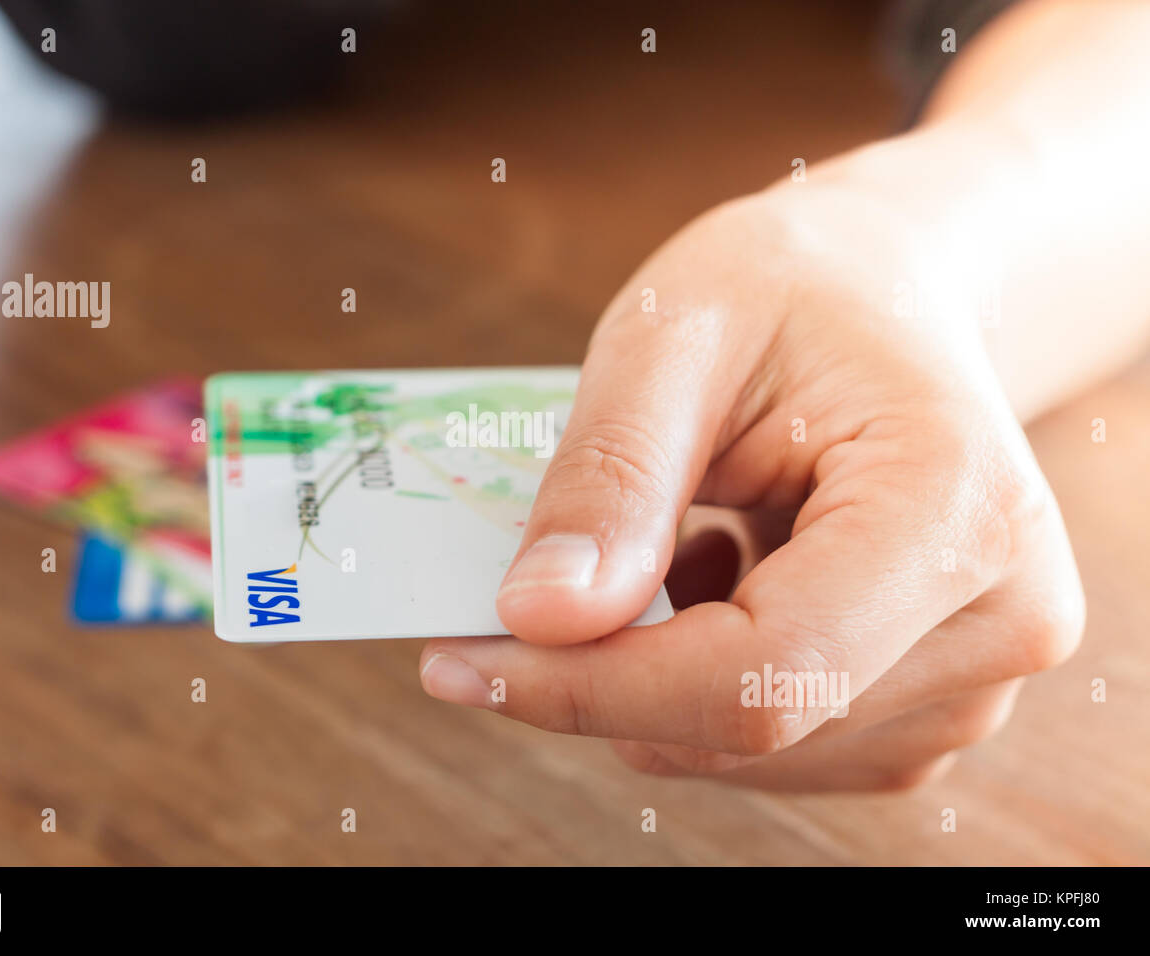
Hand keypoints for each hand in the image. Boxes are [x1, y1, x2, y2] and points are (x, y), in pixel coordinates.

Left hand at [418, 181, 1085, 791]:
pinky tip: (702, 579)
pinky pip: (773, 742)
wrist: (887, 295)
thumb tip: (536, 617)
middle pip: (753, 723)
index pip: (761, 675)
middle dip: (600, 679)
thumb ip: (611, 477)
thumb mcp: (675, 337)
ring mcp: (974, 677)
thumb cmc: (791, 290)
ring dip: (649, 676)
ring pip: (752, 750)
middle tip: (507, 601)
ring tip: (656, 545)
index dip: (594, 686)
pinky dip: (693, 682)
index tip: (459, 660)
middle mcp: (999, 618)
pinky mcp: (928, 703)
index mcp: (957, 511)